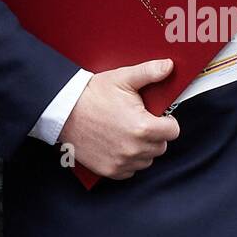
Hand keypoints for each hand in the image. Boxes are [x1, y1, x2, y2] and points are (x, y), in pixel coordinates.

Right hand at [57, 58, 180, 179]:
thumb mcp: (122, 78)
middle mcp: (134, 149)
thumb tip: (169, 66)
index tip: (157, 116)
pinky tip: (118, 145)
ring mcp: (121, 162)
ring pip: (146, 160)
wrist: (64, 111)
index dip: (167, 121)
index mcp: (143, 127)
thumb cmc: (92, 95)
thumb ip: (149, 72)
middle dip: (155, 135)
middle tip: (139, 121)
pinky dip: (128, 161)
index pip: (173, 131)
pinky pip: (130, 170)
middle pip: (160, 146)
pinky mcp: (109, 170)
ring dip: (142, 149)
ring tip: (127, 132)